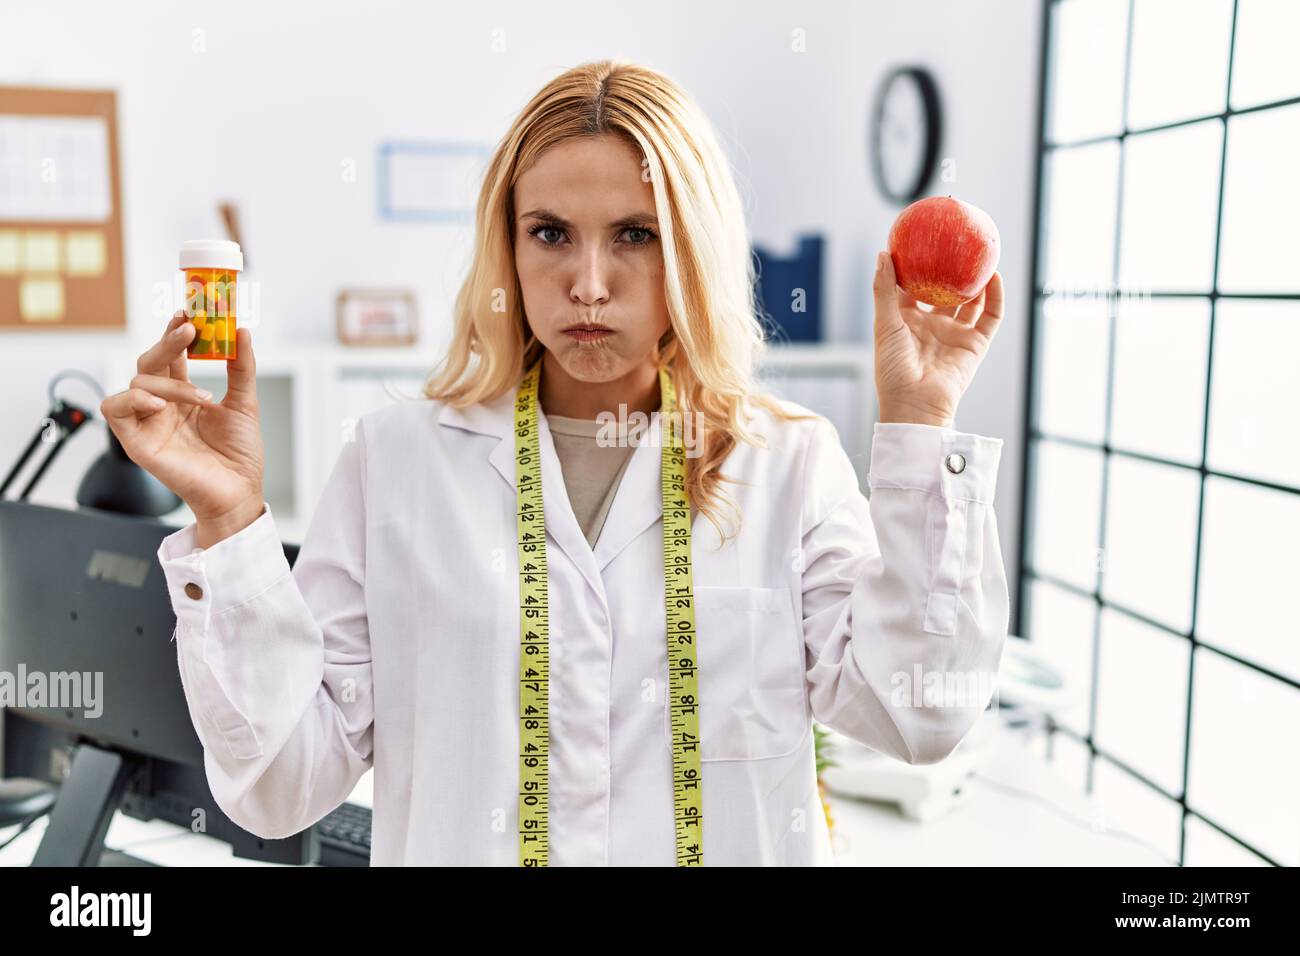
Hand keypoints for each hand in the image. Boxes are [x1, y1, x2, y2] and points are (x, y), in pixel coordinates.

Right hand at [100, 311, 264, 544]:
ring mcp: (147, 422)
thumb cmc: (239, 455)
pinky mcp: (136, 442)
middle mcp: (162, 405)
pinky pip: (114, 409)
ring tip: (203, 398)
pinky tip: (159, 403)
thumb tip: (242, 331)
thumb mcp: (245, 403)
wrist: (238, 491)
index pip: (171, 355)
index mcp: (183, 395)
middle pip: (150, 361)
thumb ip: (242, 368)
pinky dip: (133, 399)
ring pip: (138, 381)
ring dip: (170, 381)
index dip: (175, 332)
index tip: (188, 311)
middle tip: (190, 327)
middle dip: (168, 340)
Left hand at [871, 251, 1003, 427]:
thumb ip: (885, 290)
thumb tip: (883, 254)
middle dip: (951, 271)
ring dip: (976, 281)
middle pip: (945, 293)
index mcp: (907, 323)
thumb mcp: (885, 324)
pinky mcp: (974, 345)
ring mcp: (955, 335)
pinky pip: (990, 317)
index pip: (913, 290)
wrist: (914, 403)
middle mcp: (932, 327)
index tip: (920, 243)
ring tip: (980, 255)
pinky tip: (994, 276)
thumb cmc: (893, 369)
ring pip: (971, 302)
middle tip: (956, 244)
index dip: (917, 269)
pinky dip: (995, 297)